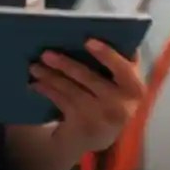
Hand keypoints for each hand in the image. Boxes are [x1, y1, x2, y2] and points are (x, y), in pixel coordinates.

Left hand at [29, 40, 145, 153]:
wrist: (96, 139)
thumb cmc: (108, 100)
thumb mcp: (121, 85)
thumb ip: (119, 63)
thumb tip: (102, 30)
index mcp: (135, 89)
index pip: (123, 67)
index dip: (106, 54)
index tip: (87, 41)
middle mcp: (122, 106)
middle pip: (90, 78)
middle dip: (65, 64)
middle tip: (45, 53)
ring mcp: (102, 118)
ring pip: (71, 90)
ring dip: (50, 76)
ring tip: (34, 67)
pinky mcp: (83, 126)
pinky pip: (62, 102)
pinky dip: (47, 91)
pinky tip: (36, 84)